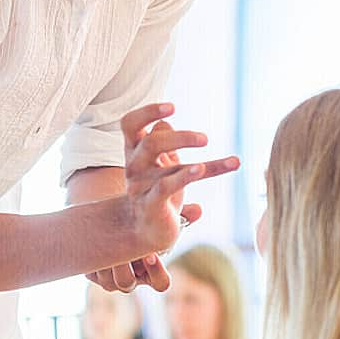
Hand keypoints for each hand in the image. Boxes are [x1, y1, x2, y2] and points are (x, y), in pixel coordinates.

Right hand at [87, 103, 238, 292]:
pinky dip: (187, 175)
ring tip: (209, 144)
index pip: (130, 124)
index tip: (172, 108)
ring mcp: (141, 186)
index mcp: (135, 152)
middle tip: (205, 139)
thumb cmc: (157, 192)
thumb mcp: (162, 165)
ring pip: (165, 165)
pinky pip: (168, 186)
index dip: (147, 112)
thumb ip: (165, 144)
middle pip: (151, 142)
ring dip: (188, 153)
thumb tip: (165, 123)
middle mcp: (134, 166)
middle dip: (180, 137)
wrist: (146, 231)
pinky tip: (202, 168)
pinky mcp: (152, 204)